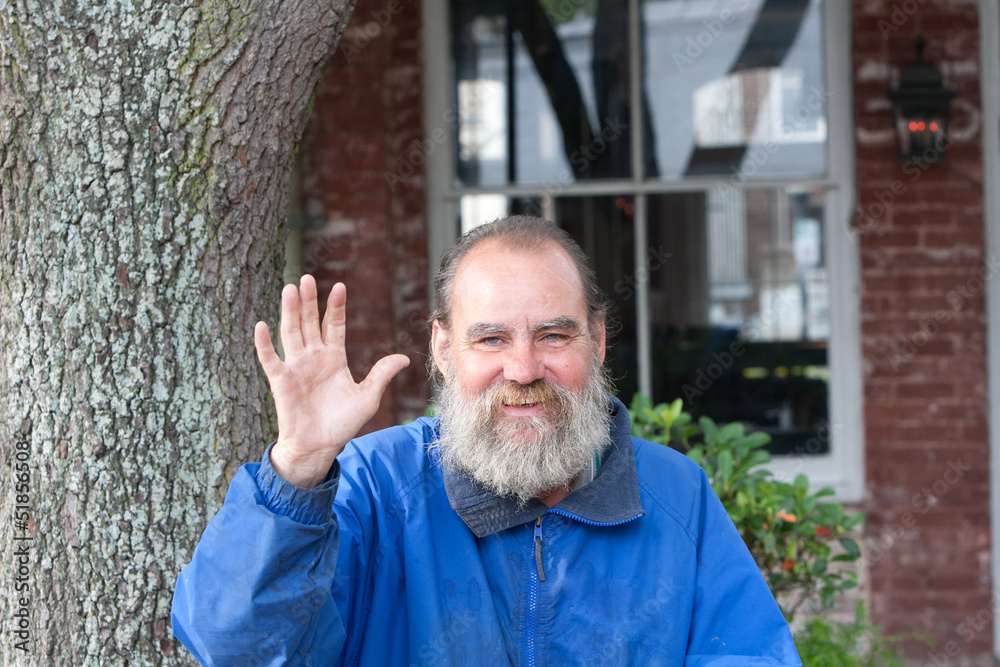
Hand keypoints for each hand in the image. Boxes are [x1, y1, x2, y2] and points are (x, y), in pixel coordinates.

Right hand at [254, 276, 409, 487]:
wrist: (319, 447)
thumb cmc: (342, 424)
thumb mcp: (367, 398)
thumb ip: (381, 375)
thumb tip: (404, 358)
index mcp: (334, 358)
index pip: (334, 325)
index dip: (335, 306)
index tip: (339, 286)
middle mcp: (313, 357)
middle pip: (310, 322)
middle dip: (309, 301)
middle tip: (307, 278)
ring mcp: (296, 367)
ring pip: (291, 333)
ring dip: (289, 311)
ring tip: (289, 289)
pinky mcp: (281, 381)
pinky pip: (270, 359)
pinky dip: (264, 343)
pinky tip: (262, 325)